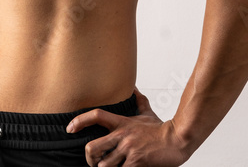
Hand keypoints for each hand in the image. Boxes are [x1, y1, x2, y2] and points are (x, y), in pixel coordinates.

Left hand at [66, 87, 192, 165]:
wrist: (177, 139)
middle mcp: (122, 136)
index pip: (96, 116)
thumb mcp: (147, 112)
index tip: (69, 128)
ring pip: (104, 164)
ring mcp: (128, 150)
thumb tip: (133, 88)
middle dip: (89, 157)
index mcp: (122, 123)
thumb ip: (138, 101)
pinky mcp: (136, 162)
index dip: (79, 121)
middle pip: (92, 147)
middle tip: (93, 161)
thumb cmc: (162, 128)